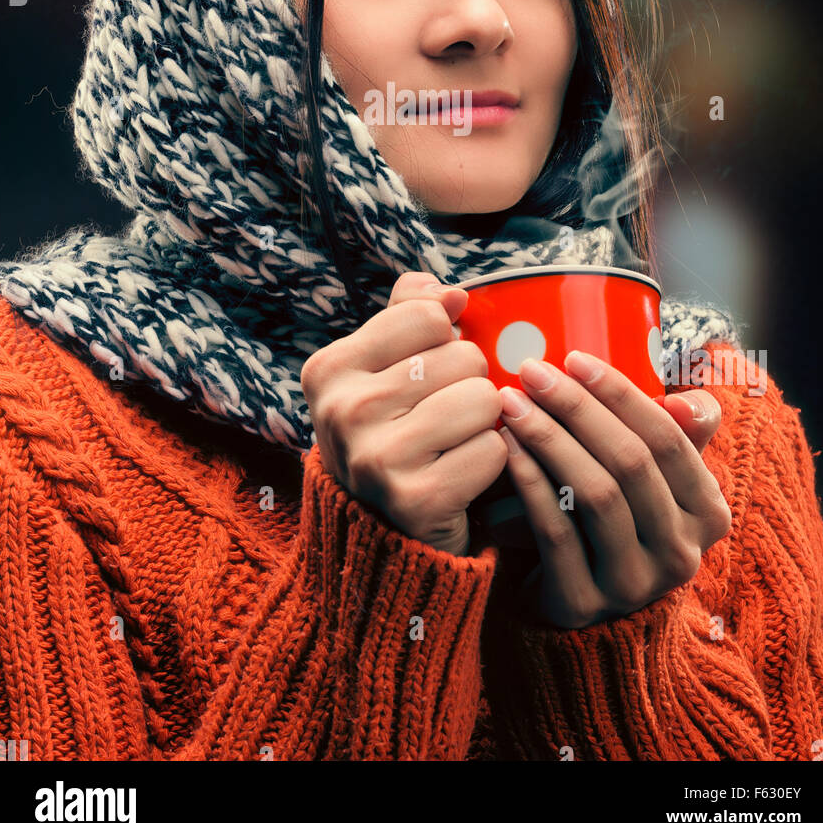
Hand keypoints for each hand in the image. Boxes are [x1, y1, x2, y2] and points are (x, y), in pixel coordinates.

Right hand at [300, 274, 506, 555]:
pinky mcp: (415, 500)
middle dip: (470, 382)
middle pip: (463, 357)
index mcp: (330, 368)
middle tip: (445, 416)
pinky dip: (491, 461)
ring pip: (482, 399)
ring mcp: (375, 457)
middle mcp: (342, 410)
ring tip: (456, 441)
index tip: (426, 373)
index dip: (446, 340)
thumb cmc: (394, 431)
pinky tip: (462, 475)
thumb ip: (411, 314)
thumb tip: (453, 292)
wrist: (383, 530)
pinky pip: (492, 449)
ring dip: (485, 421)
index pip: (428, 315)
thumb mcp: (385, 367)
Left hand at [494, 350, 732, 628]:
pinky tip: (505, 447)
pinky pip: (556, 532)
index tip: (573, 357)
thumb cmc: (617, 518)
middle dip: (576, 407)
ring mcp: (634, 585)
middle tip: (531, 370)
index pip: (668, 438)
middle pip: (630, 462)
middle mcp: (681, 554)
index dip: (620, 393)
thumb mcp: (655, 476)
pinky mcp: (584, 604)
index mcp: (708, 513)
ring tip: (512, 403)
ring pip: (595, 494)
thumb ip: (678, 431)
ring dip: (549, 439)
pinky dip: (529, 482)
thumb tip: (683, 399)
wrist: (581, 601)